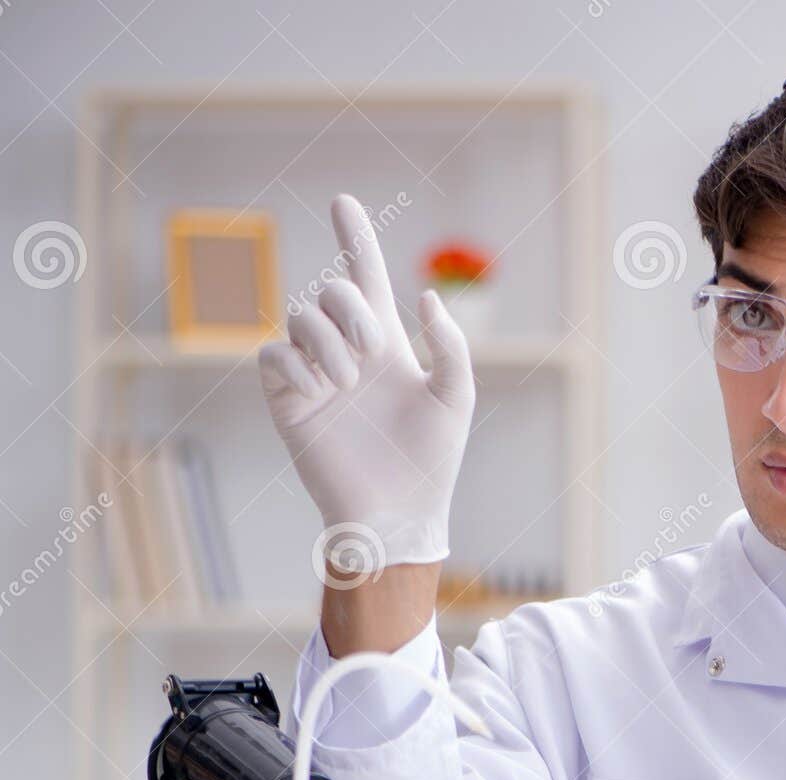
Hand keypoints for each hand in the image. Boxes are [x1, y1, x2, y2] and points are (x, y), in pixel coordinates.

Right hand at [259, 193, 474, 570]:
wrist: (399, 512)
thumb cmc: (432, 462)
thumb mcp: (455, 397)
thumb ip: (448, 344)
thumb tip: (426, 297)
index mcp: (386, 345)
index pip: (365, 279)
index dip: (354, 239)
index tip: (342, 201)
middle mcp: (347, 352)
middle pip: (331, 289)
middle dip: (349, 304)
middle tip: (374, 347)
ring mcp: (315, 374)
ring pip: (299, 316)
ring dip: (327, 339)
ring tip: (348, 382)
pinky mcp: (288, 401)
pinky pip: (272, 356)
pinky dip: (294, 364)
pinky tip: (319, 390)